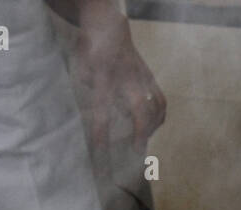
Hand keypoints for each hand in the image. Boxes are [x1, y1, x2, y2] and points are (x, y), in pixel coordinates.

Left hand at [70, 0, 165, 151]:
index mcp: (104, 76)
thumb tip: (94, 118)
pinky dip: (160, 116)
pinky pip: (161, 100)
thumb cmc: (91, 51)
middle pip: (139, 108)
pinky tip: (153, 126)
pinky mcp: (150, 77)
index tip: (102, 151)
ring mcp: (142, 77)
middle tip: (138, 150)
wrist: (109, 27)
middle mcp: (126, 77)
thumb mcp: (80, 68)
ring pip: (155, 105)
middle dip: (140, 131)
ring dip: (152, 126)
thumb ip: (87, 92)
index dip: (103, 132)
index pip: (103, 109)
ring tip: (144, 140)